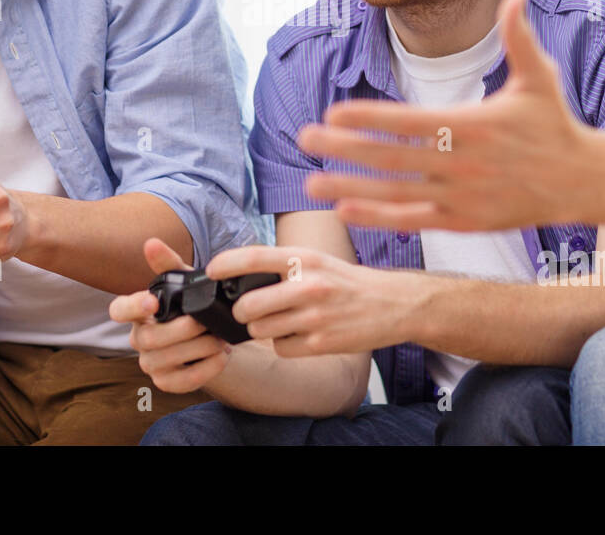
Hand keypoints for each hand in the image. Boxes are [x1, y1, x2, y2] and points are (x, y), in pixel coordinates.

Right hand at [109, 238, 231, 393]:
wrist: (215, 336)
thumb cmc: (193, 306)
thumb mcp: (185, 283)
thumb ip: (169, 264)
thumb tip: (151, 244)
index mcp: (139, 311)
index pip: (118, 310)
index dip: (132, 307)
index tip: (153, 302)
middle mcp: (139, 337)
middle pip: (149, 338)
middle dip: (181, 330)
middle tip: (207, 324)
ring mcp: (151, 362)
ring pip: (165, 360)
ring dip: (197, 348)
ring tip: (219, 338)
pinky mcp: (166, 382)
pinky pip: (180, 382)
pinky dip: (204, 369)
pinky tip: (221, 357)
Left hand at [205, 245, 416, 355]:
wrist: (394, 304)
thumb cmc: (348, 281)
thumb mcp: (317, 261)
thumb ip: (283, 265)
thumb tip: (240, 276)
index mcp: (305, 259)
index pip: (254, 257)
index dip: (225, 264)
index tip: (211, 270)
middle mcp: (308, 285)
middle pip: (248, 305)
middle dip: (241, 312)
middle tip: (247, 312)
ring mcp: (314, 317)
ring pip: (261, 330)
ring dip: (262, 329)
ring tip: (280, 322)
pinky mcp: (320, 344)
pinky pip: (282, 347)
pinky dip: (284, 344)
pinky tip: (300, 335)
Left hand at [297, 0, 586, 231]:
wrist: (582, 181)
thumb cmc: (554, 124)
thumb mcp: (539, 77)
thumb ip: (519, 38)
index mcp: (471, 126)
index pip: (409, 122)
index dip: (368, 119)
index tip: (332, 113)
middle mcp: (462, 164)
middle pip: (391, 158)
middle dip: (344, 149)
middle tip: (303, 140)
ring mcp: (460, 196)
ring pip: (394, 194)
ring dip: (350, 187)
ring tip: (310, 183)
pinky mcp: (463, 221)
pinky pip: (413, 220)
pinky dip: (378, 218)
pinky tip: (346, 210)